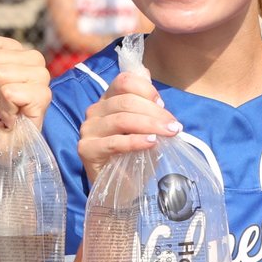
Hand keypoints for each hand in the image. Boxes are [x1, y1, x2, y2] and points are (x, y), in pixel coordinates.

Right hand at [76, 68, 177, 184]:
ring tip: (168, 133)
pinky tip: (152, 143)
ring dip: (150, 125)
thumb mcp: (146, 127)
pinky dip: (136, 141)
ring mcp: (88, 130)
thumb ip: (145, 102)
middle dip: (154, 112)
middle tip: (174, 126)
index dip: (146, 89)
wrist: (123, 188)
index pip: (123, 81)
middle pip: (125, 101)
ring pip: (121, 119)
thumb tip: (146, 73)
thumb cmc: (136, 156)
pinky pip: (114, 141)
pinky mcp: (87, 149)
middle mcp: (94, 111)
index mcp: (108, 100)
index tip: (163, 105)